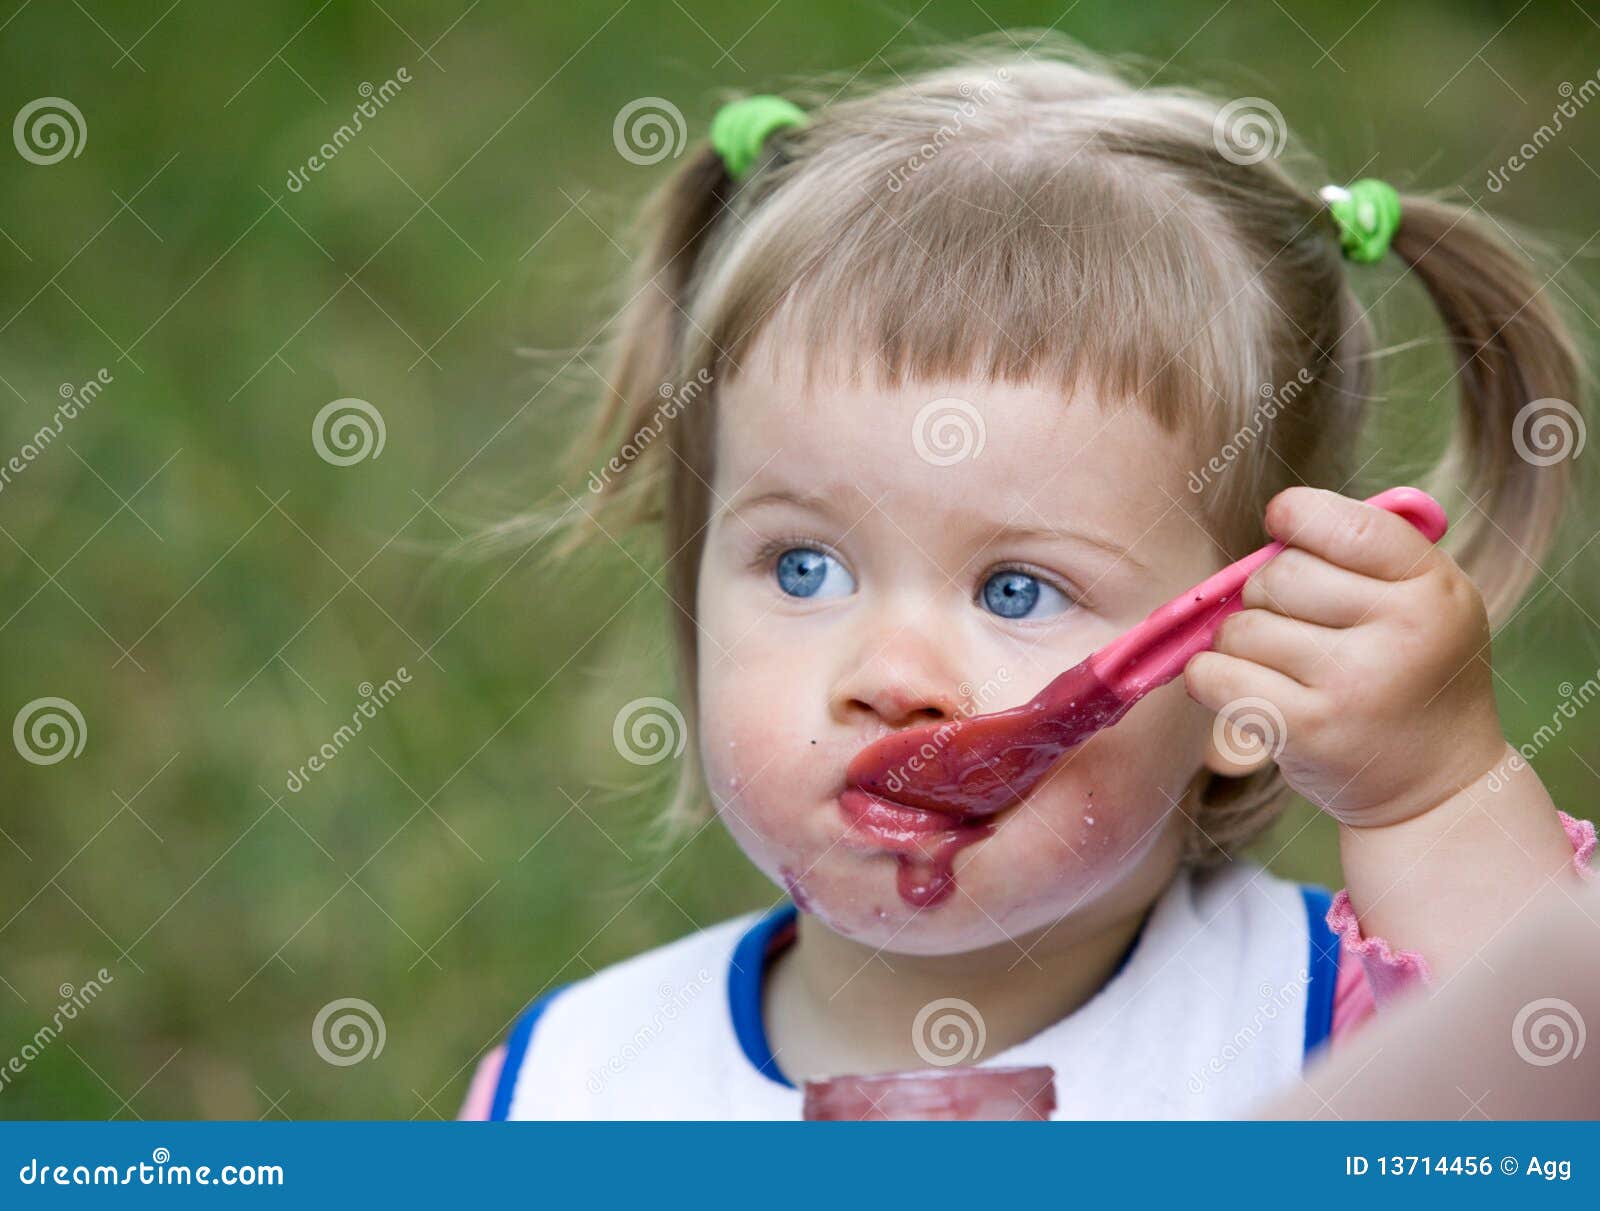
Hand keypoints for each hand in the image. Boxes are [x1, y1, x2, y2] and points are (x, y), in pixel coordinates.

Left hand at [1184, 486, 1507, 829]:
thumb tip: (1276, 521)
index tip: (1281, 525)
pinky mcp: (1308, 730)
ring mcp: (1354, 683)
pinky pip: (1216, 676)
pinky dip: (1208, 677)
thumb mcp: (1425, 604)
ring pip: (1242, 628)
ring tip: (1278, 666)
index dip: (1296, 515)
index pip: (1346, 524)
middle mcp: (1403, 632)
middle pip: (1278, 575)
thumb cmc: (1411, 675)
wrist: (1436, 784)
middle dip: (1264, 593)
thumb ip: (1366, 557)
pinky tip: (1235, 685)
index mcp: (1434, 586)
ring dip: (1239, 642)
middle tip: (1291, 623)